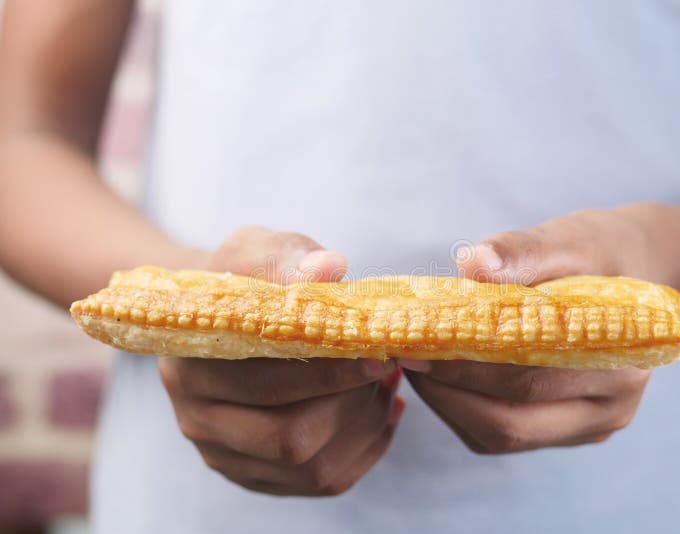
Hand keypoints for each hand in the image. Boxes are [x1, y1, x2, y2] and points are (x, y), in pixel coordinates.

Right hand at [160, 226, 403, 494]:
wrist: (225, 313)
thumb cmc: (249, 278)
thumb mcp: (262, 251)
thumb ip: (290, 259)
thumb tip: (329, 267)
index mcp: (192, 364)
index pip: (268, 386)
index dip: (331, 374)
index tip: (377, 354)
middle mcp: (196, 418)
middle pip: (290, 441)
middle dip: (353, 406)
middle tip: (387, 370)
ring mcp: (223, 453)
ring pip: (311, 469)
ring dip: (365, 428)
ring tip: (387, 387)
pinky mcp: (253, 473)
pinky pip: (324, 483)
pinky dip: (365, 450)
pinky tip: (381, 412)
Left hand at [401, 207, 663, 453]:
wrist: (635, 271)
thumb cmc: (599, 253)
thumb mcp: (567, 240)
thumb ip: (522, 252)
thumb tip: (473, 262)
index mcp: (621, 360)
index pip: (527, 378)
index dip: (464, 367)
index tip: (417, 345)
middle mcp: (614, 405)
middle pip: (512, 422)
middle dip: (448, 393)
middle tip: (406, 359)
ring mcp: (594, 424)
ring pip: (504, 436)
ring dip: (452, 405)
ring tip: (419, 366)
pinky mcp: (572, 428)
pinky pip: (509, 434)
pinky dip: (467, 411)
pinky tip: (445, 379)